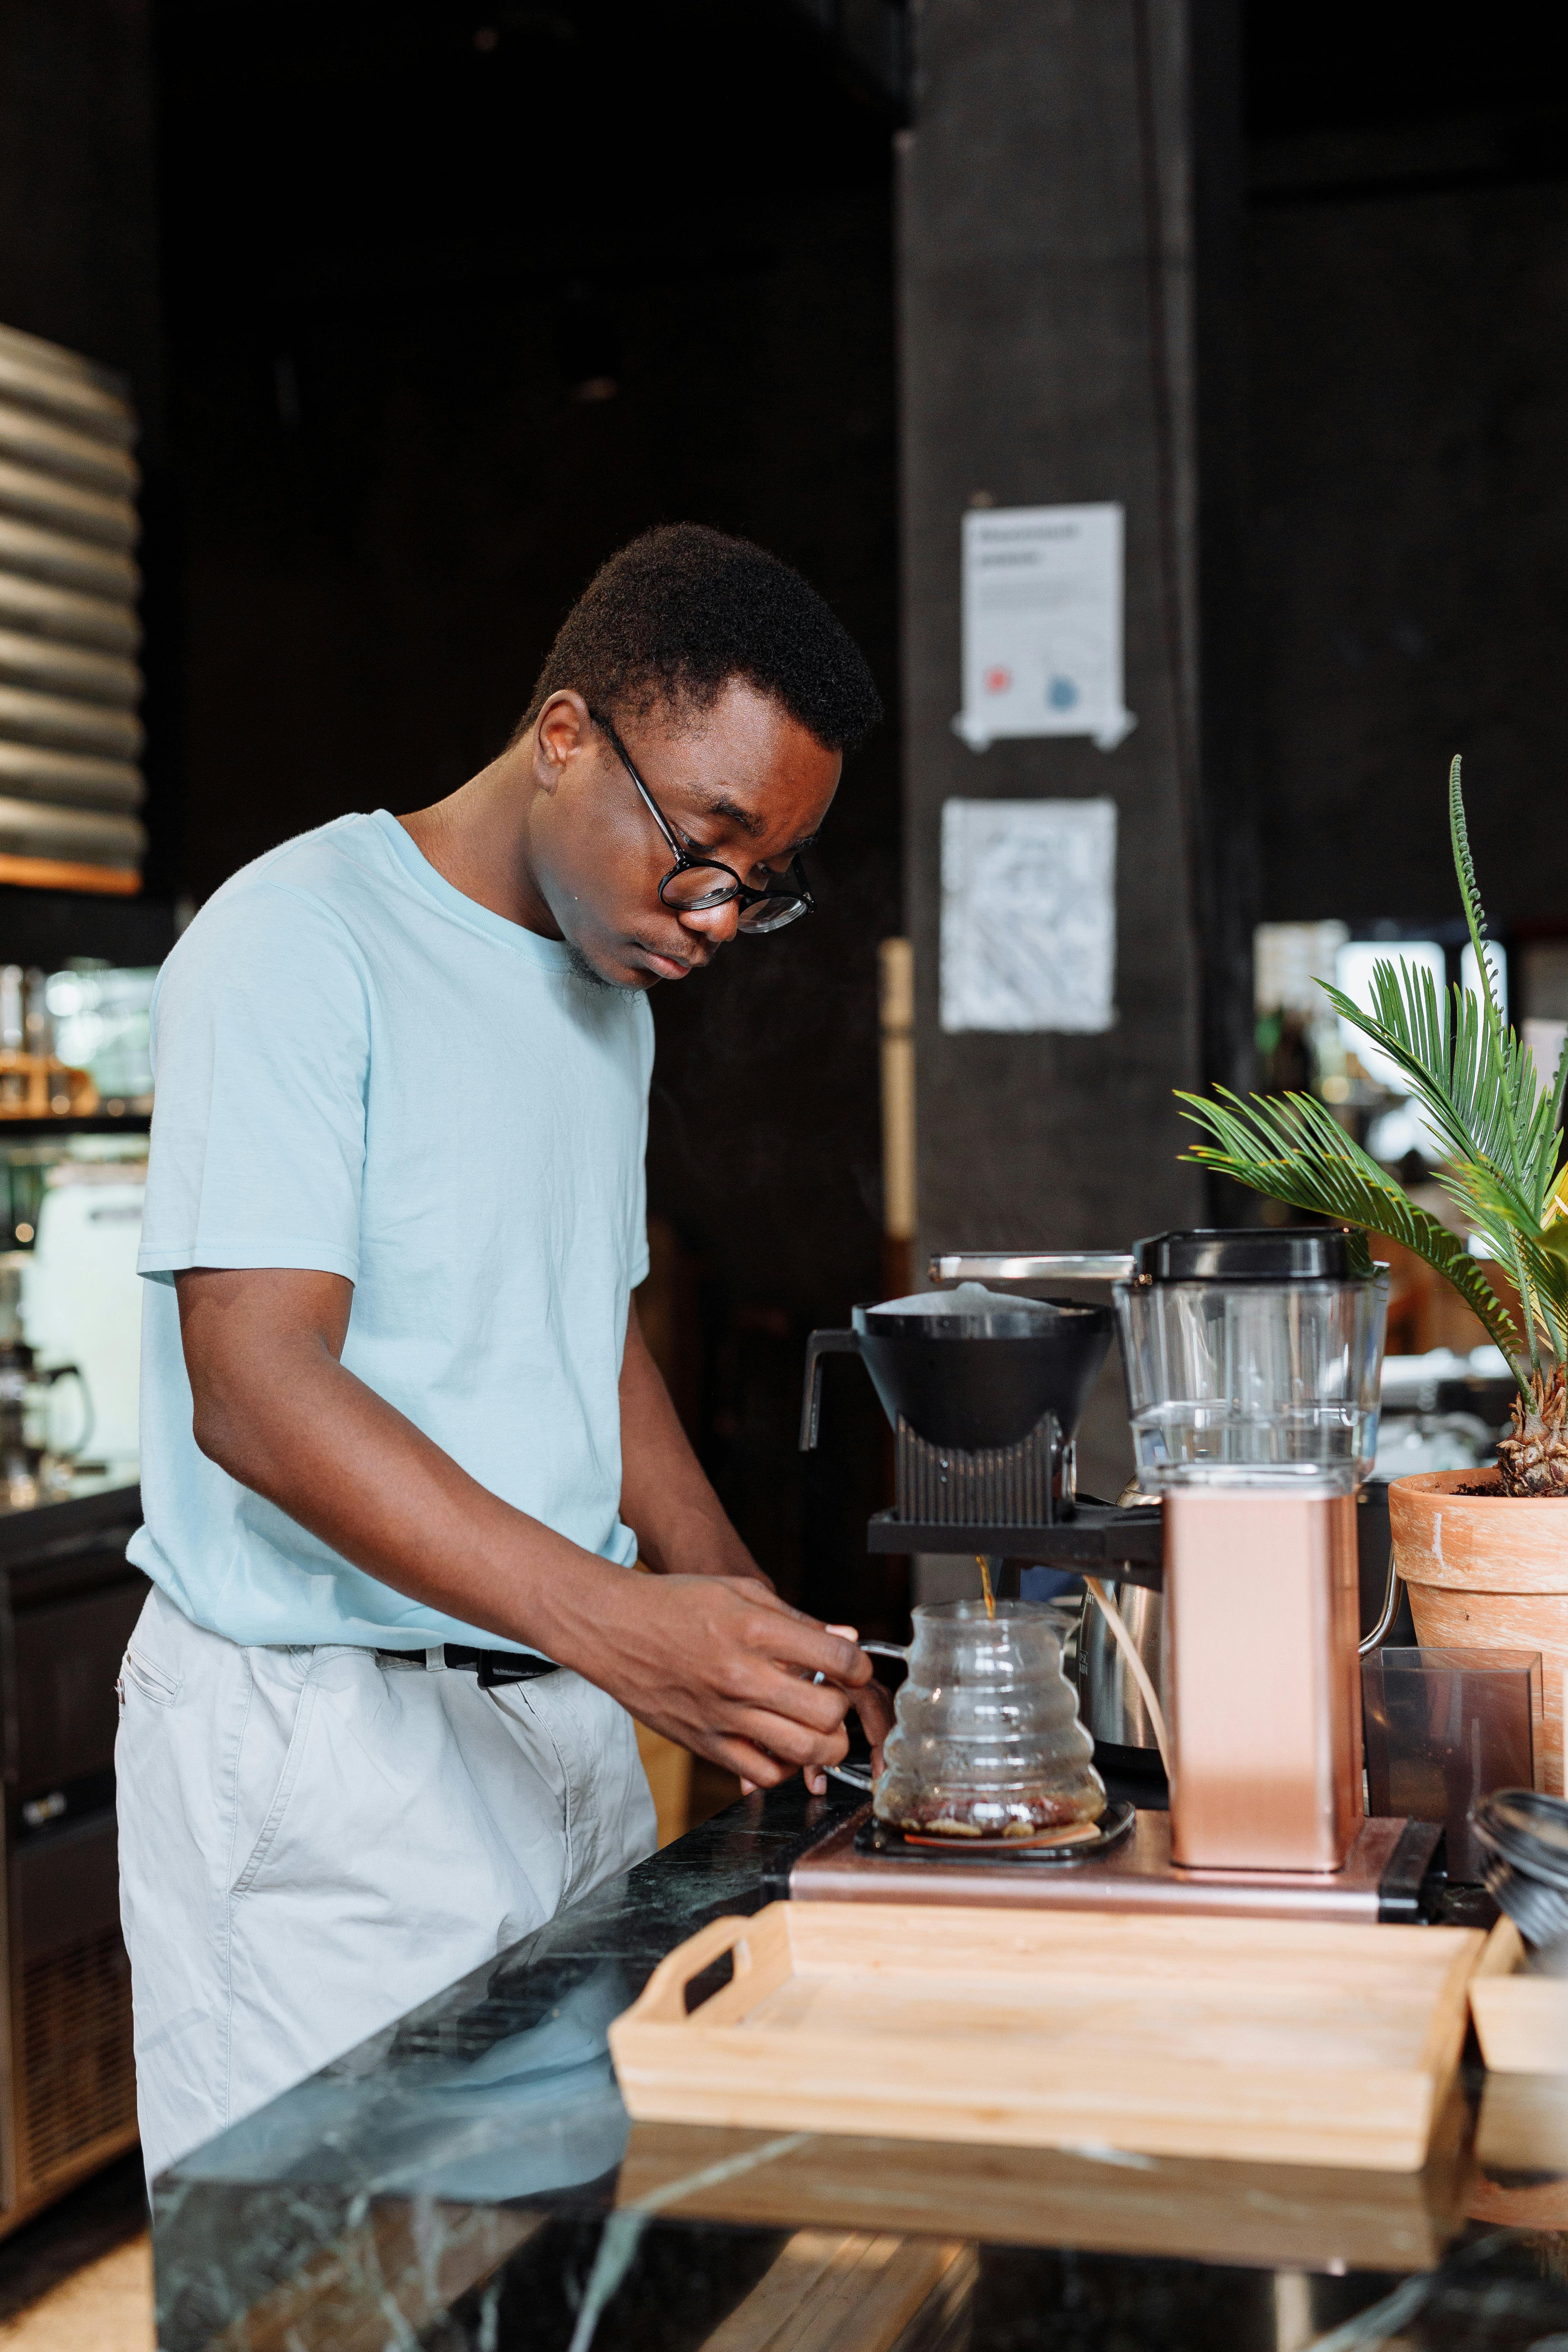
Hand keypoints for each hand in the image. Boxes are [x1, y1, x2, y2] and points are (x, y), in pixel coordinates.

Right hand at [577, 1573, 874, 1788]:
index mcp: (753, 1630)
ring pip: (803, 1750)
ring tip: (818, 1726)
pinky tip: (782, 1744)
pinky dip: (785, 1767)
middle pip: (827, 1713)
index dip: (859, 1665)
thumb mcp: (739, 1591)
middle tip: (834, 1696)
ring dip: (825, 1742)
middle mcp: (740, 1676)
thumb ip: (796, 1619)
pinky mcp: (704, 1743)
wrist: (613, 1628)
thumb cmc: (673, 1604)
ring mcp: (722, 1715)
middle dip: (844, 1707)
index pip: (836, 1658)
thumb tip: (845, 1639)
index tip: (854, 1666)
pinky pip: (762, 1774)